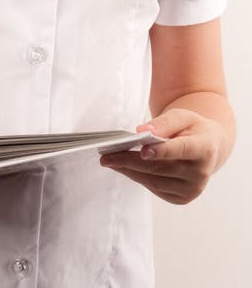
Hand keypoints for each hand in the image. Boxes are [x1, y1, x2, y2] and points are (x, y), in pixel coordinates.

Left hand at [99, 109, 223, 204]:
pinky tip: (123, 167)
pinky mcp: (181, 198)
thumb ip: (164, 123)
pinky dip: (137, 177)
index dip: (162, 151)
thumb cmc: (192, 129)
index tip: (142, 150)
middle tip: (107, 156)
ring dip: (129, 171)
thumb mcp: (182, 116)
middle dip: (130, 161)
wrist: (207, 147)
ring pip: (154, 181)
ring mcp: (191, 189)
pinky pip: (154, 188)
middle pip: (160, 168)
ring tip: (109, 161)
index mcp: (204, 148)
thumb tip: (142, 131)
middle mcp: (200, 173)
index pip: (181, 150)